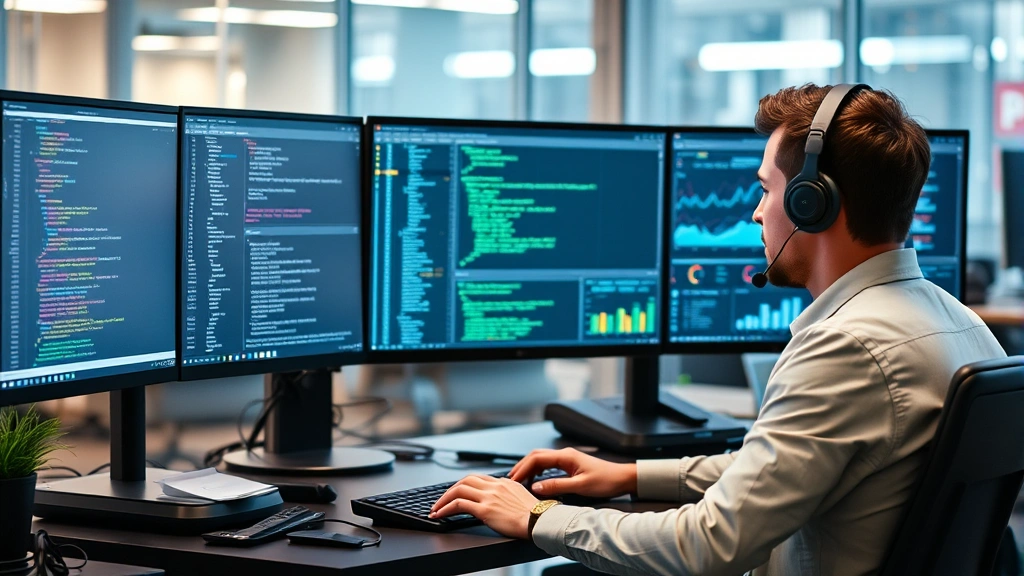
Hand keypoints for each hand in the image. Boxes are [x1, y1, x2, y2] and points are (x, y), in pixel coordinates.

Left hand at [430, 474, 537, 538]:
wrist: (540, 521)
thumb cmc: (535, 515)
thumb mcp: (521, 497)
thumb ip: (508, 494)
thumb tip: (500, 501)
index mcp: (504, 482)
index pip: (478, 478)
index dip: (464, 485)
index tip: (456, 492)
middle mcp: (495, 486)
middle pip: (465, 480)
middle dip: (450, 490)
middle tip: (442, 500)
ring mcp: (489, 496)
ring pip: (458, 490)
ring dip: (443, 500)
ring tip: (436, 509)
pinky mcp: (484, 509)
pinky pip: (458, 505)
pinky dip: (445, 509)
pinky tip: (440, 515)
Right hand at [508, 447, 636, 498]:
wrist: (622, 478)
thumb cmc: (605, 481)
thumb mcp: (580, 486)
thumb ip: (557, 486)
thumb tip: (535, 487)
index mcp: (565, 456)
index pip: (536, 458)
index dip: (522, 469)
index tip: (513, 480)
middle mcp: (564, 454)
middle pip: (536, 456)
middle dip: (521, 467)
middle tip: (511, 480)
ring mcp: (567, 458)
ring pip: (541, 460)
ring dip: (529, 469)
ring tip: (519, 482)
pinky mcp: (570, 465)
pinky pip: (548, 465)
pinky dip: (538, 471)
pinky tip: (535, 481)